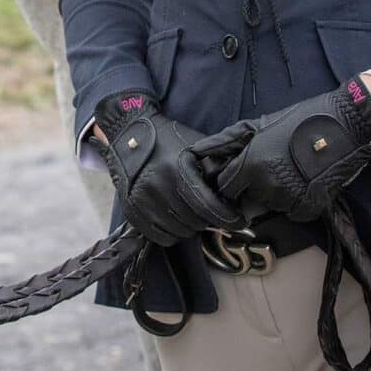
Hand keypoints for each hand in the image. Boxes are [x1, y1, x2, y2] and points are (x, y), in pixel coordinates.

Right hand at [93, 88, 244, 246]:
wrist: (130, 134)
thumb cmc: (169, 140)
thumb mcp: (196, 145)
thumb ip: (216, 166)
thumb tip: (240, 190)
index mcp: (177, 169)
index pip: (209, 207)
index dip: (228, 218)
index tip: (238, 221)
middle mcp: (158, 186)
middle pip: (196, 222)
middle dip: (207, 218)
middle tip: (208, 208)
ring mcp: (142, 199)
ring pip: (180, 232)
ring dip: (190, 226)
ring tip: (188, 209)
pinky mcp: (131, 210)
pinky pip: (161, 237)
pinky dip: (172, 232)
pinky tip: (174, 216)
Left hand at [189, 74, 370, 223]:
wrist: (344, 125)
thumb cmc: (300, 120)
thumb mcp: (259, 125)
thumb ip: (227, 141)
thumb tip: (199, 151)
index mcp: (251, 165)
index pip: (226, 188)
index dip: (230, 183)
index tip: (237, 179)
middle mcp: (267, 186)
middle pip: (250, 197)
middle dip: (255, 186)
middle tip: (273, 167)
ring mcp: (290, 199)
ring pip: (273, 204)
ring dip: (277, 194)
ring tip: (292, 170)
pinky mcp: (310, 208)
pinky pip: (294, 212)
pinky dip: (297, 202)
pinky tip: (306, 181)